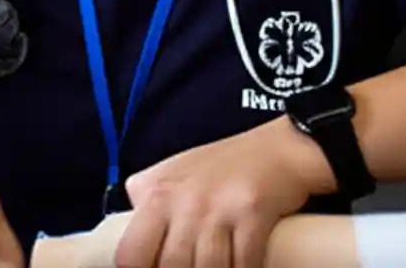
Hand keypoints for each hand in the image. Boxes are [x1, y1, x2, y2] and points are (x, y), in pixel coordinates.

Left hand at [114, 118, 333, 267]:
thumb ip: (147, 199)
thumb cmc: (223, 165)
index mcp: (158, 195)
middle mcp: (184, 202)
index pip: (130, 252)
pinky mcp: (253, 216)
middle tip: (192, 267)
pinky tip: (243, 267)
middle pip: (171, 266)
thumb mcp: (173, 173)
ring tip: (217, 266)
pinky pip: (244, 264)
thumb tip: (129, 227)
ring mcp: (218, 209)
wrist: (277, 149)